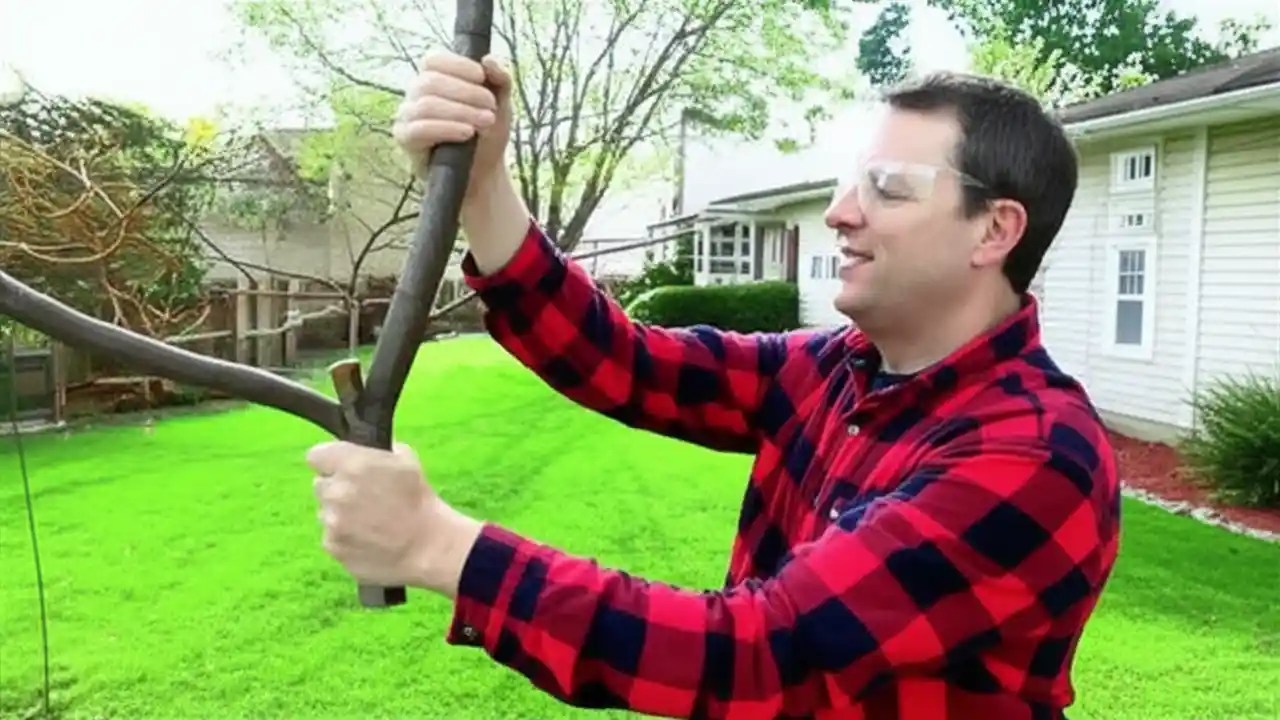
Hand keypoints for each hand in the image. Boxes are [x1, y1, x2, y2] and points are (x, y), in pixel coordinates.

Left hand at [306, 441, 482, 596]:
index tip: (341, 468)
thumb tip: (364, 449)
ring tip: (370, 521)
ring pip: (325, 511)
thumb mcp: (406, 460)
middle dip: (337, 488)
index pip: (315, 456)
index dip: (329, 462)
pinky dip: (344, 536)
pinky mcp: (332, 545)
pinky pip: (331, 535)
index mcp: (351, 464)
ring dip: (340, 514)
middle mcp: (336, 491)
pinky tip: (368, 538)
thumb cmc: (419, 500)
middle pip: (320, 485)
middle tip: (363, 497)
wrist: (427, 545)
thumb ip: (377, 451)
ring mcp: (332, 521)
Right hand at [394, 48, 513, 202]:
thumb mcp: (501, 105)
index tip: (482, 78)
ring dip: (461, 111)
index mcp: (434, 78)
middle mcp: (415, 94)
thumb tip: (488, 59)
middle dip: (466, 93)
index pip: (433, 60)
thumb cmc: (487, 134)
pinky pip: (418, 129)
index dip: (458, 65)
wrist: (484, 173)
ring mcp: (407, 116)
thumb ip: (500, 80)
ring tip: (486, 122)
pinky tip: (467, 133)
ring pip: (426, 104)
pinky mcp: (405, 139)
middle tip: (491, 107)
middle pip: (431, 81)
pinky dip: (446, 128)